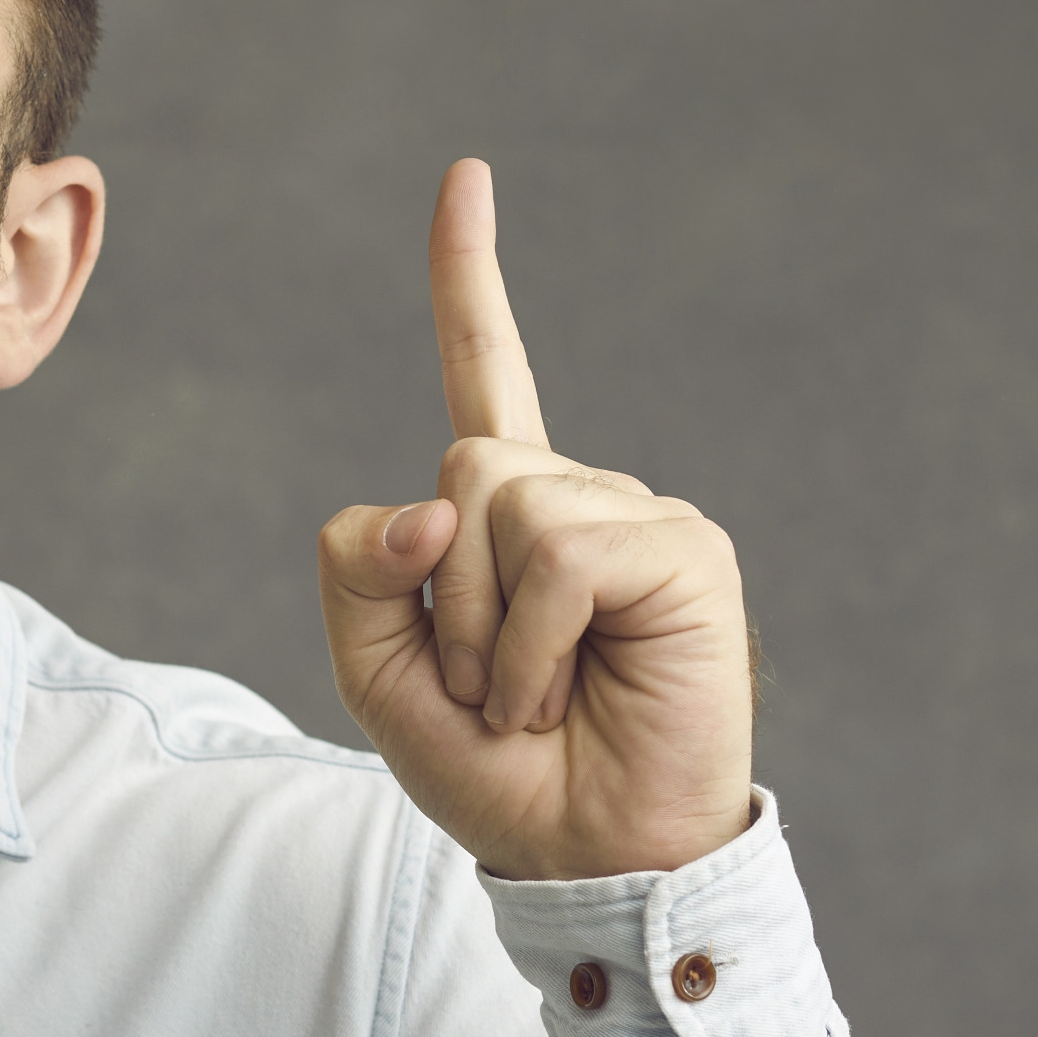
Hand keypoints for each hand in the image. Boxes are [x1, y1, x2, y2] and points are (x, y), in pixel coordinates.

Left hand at [318, 159, 757, 880]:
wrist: (594, 860)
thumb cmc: (503, 775)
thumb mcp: (379, 677)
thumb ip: (355, 574)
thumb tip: (434, 502)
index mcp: (509, 514)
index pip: (483, 371)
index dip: (467, 276)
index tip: (466, 177)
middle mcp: (577, 494)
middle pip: (457, 466)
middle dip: (444, 597)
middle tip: (494, 688)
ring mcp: (636, 512)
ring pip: (498, 505)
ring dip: (490, 632)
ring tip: (539, 696)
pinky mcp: (682, 548)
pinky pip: (561, 554)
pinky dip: (538, 643)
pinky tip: (578, 690)